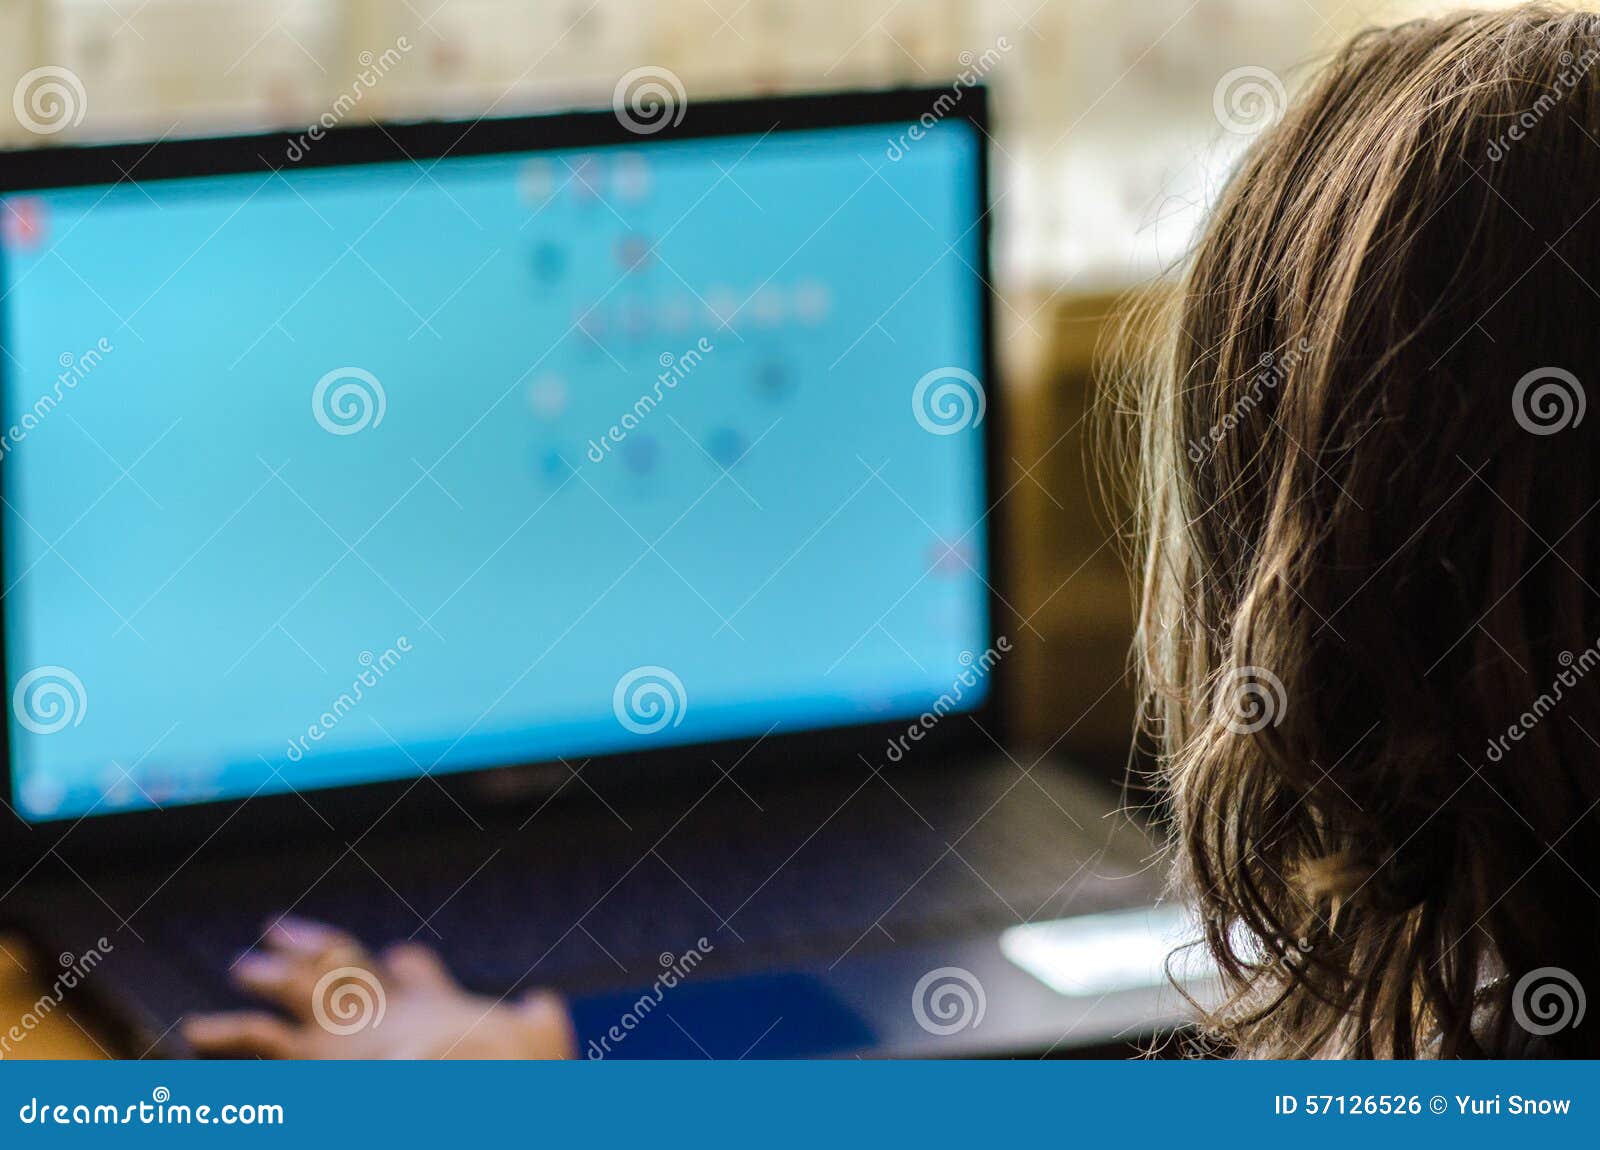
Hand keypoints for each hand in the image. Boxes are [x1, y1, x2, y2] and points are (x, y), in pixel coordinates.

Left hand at [182, 917, 573, 1058]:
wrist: (487, 1083)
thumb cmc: (515, 1070)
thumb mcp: (540, 1039)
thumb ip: (539, 1019)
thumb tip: (543, 1001)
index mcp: (439, 1007)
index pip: (416, 974)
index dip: (405, 964)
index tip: (396, 954)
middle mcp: (389, 1008)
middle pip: (344, 964)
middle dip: (313, 948)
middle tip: (279, 935)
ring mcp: (352, 1030)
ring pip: (296, 990)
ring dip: (268, 976)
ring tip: (240, 972)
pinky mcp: (321, 1058)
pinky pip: (262, 1040)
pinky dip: (230, 1034)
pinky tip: (195, 1032)